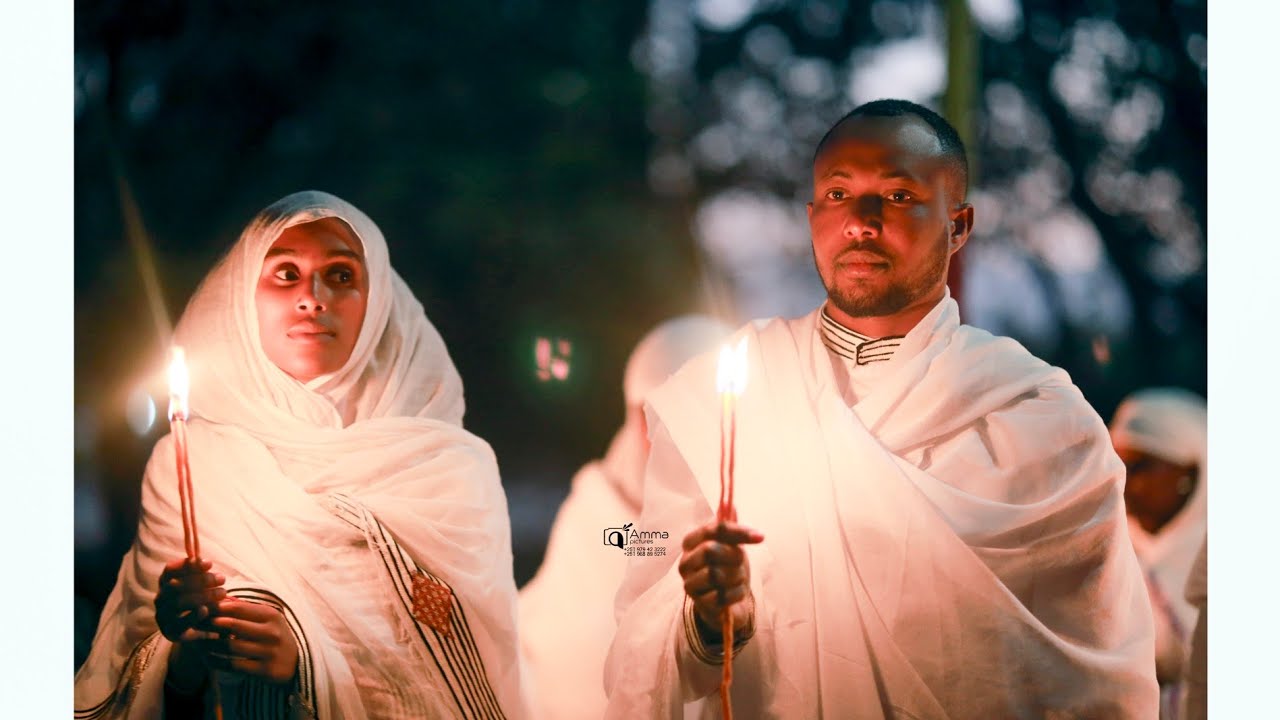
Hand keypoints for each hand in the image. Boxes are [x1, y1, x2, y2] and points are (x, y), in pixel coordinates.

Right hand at [155, 558, 225, 643]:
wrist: (194, 632)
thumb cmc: (197, 603)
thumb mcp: (198, 588)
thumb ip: (199, 575)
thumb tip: (206, 562)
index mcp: (164, 584)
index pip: (170, 570)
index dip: (188, 565)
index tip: (209, 563)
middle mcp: (160, 599)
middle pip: (175, 585)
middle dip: (201, 580)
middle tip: (221, 579)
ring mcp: (163, 616)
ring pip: (178, 602)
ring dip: (203, 595)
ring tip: (222, 593)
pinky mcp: (171, 632)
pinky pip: (181, 623)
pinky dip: (193, 615)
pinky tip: (206, 610)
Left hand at [202, 599, 298, 683]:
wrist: (296, 664)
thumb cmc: (276, 637)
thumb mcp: (268, 620)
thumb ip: (247, 609)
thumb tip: (222, 598)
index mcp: (271, 616)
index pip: (239, 608)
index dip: (217, 608)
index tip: (201, 609)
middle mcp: (271, 632)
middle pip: (232, 625)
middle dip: (210, 624)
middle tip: (193, 624)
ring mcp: (268, 652)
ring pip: (230, 646)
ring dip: (209, 644)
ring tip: (195, 642)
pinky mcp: (264, 670)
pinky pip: (233, 665)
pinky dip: (216, 661)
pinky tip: (206, 658)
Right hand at [678, 520, 764, 638]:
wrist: (726, 600)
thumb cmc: (727, 566)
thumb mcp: (731, 544)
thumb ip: (731, 526)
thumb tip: (731, 505)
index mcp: (690, 542)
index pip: (712, 529)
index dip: (737, 531)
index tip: (760, 536)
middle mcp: (685, 562)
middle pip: (710, 551)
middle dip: (734, 556)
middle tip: (741, 561)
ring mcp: (689, 584)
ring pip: (716, 575)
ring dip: (737, 576)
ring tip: (737, 577)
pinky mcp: (699, 603)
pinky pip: (723, 596)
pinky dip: (737, 593)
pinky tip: (736, 591)